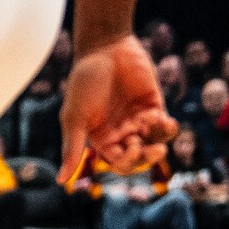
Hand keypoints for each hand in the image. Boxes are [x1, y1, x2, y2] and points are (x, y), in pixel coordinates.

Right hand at [60, 34, 176, 183]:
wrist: (105, 48)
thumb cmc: (85, 81)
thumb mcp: (75, 117)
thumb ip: (72, 148)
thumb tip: (61, 181)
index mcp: (101, 138)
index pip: (118, 163)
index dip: (128, 162)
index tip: (131, 147)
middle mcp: (121, 132)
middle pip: (139, 158)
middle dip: (146, 157)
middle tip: (152, 149)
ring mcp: (139, 119)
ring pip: (156, 144)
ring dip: (160, 142)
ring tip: (158, 126)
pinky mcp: (154, 106)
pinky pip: (166, 127)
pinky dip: (168, 128)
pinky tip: (165, 119)